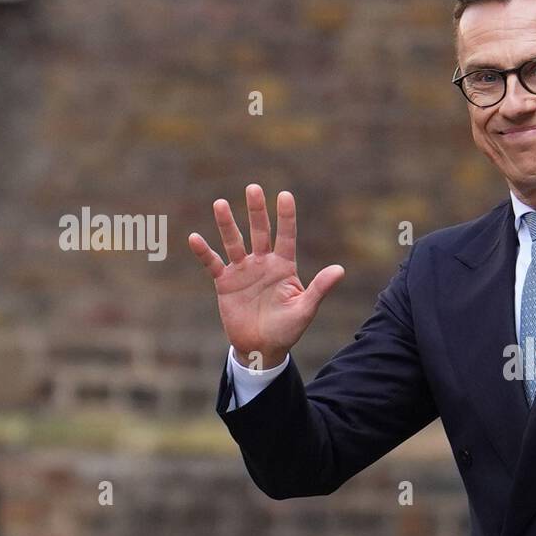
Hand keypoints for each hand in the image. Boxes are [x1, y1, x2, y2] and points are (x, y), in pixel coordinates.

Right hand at [187, 184, 345, 367]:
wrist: (262, 348)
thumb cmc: (287, 329)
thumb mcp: (305, 309)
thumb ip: (319, 288)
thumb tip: (340, 269)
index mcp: (284, 267)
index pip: (286, 237)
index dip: (286, 217)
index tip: (285, 195)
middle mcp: (263, 264)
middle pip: (260, 232)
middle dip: (257, 211)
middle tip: (254, 188)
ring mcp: (243, 271)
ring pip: (234, 242)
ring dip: (227, 224)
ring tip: (220, 203)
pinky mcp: (225, 283)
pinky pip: (213, 264)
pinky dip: (204, 252)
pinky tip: (195, 238)